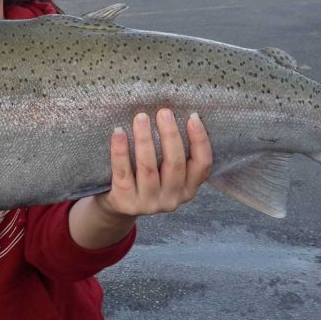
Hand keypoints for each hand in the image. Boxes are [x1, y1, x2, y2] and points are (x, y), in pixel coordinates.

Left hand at [95, 109, 211, 219]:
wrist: (117, 208)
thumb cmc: (144, 179)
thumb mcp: (165, 172)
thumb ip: (172, 152)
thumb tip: (172, 113)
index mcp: (188, 189)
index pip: (203, 164)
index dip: (200, 140)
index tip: (193, 117)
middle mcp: (172, 199)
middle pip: (175, 164)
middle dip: (170, 134)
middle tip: (163, 112)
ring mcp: (149, 203)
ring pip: (148, 168)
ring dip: (145, 139)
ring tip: (141, 117)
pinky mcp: (125, 201)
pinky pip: (123, 172)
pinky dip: (120, 150)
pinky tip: (118, 132)